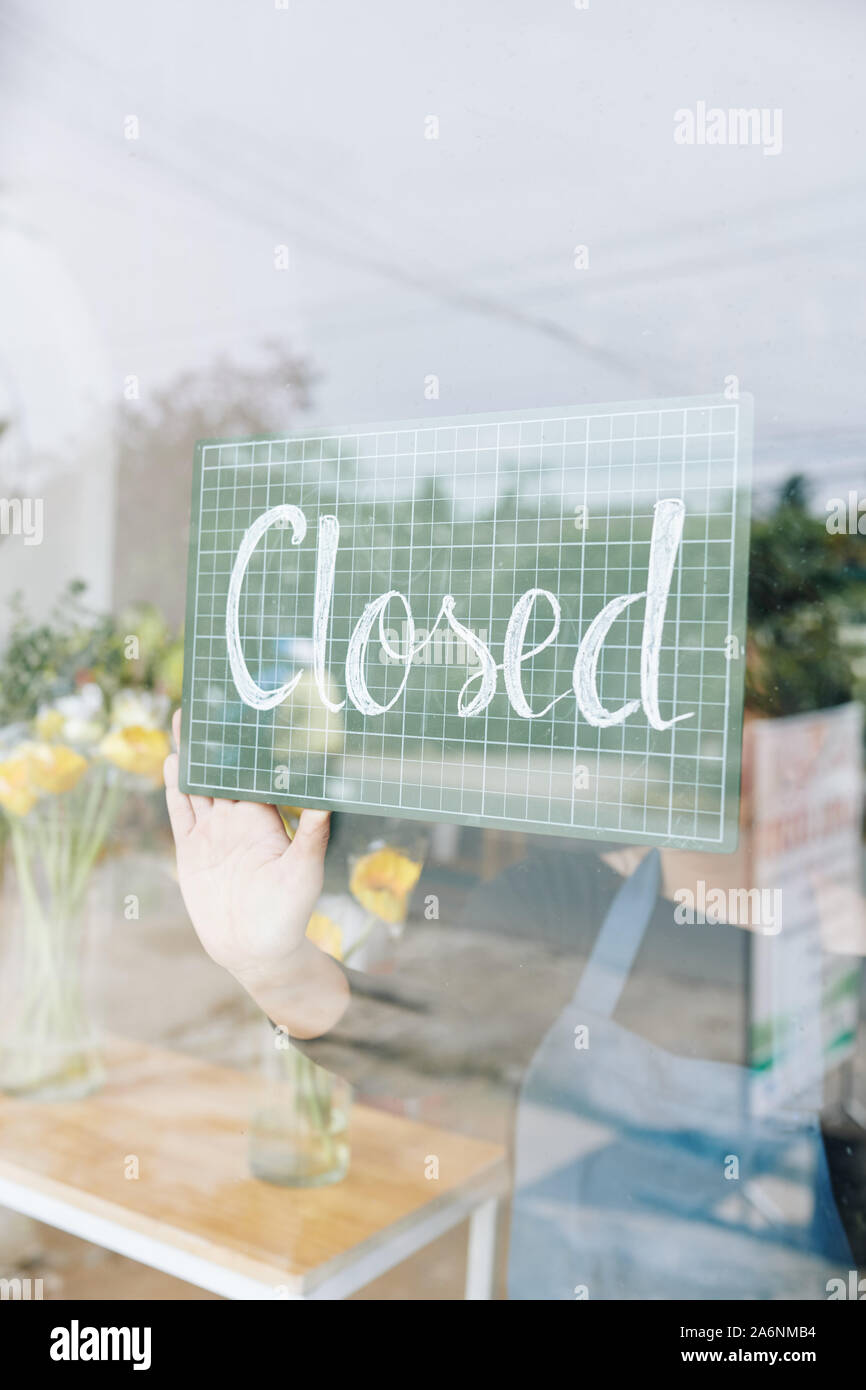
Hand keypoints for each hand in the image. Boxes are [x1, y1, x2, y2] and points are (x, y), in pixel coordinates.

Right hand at [163, 710, 347, 1035]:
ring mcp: (213, 831)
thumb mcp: (304, 871)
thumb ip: (311, 833)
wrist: (254, 950)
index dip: (255, 742)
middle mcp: (239, 817)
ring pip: (199, 783)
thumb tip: (329, 798)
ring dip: (193, 753)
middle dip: (219, 737)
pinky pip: (181, 811)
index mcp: (267, 816)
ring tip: (185, 717)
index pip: (260, 770)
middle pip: (226, 768)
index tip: (254, 709)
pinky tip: (174, 761)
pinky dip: (176, 787)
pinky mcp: (191, 848)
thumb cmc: (289, 912)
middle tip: (211, 698)